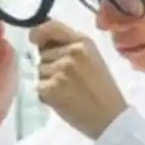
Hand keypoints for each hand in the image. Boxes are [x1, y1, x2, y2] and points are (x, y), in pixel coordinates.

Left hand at [29, 20, 126, 139]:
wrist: (109, 117)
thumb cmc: (103, 88)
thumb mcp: (93, 57)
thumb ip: (70, 45)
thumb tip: (41, 39)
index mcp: (83, 42)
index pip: (50, 27)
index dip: (39, 32)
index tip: (35, 40)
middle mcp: (70, 53)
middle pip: (42, 52)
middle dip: (50, 63)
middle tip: (69, 78)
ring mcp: (59, 71)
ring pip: (39, 69)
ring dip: (47, 79)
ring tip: (67, 89)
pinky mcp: (50, 89)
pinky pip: (38, 85)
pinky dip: (46, 94)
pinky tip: (62, 99)